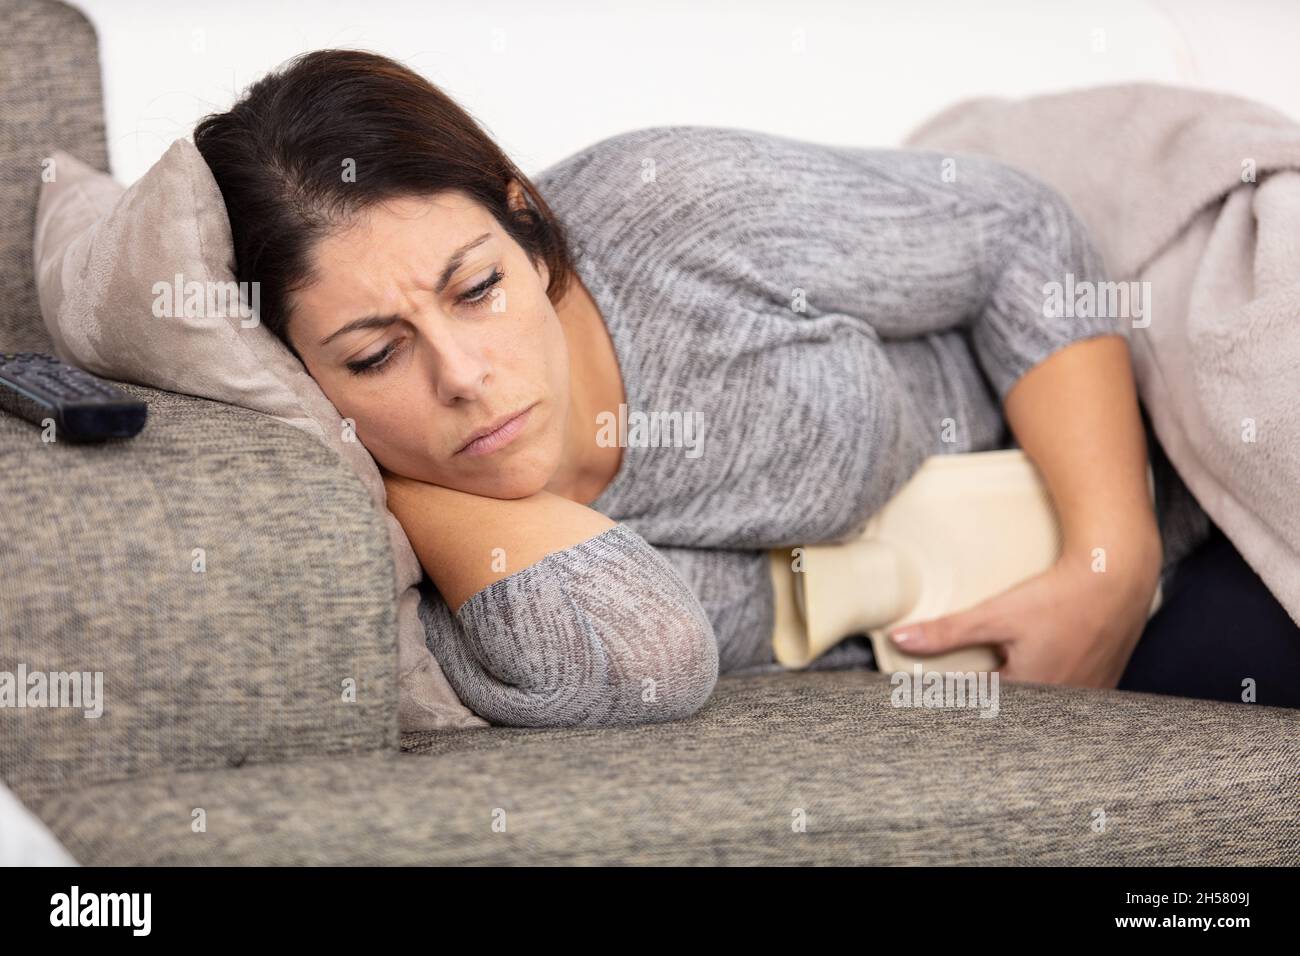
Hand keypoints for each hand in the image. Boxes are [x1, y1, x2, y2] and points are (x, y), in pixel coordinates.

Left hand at [885, 535, 1162, 687]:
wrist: (1115, 577)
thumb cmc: (1057, 597)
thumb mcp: (995, 615)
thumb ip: (947, 632)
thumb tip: (900, 639)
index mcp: (1030, 694)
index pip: (978, 705)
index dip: (953, 696)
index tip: (933, 688)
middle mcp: (1060, 704)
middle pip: (1012, 708)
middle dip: (986, 698)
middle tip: (964, 679)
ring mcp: (1085, 697)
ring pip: (1041, 705)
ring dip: (1020, 694)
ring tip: (1000, 675)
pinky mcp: (1102, 682)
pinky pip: (1068, 697)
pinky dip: (1048, 688)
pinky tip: (1039, 671)